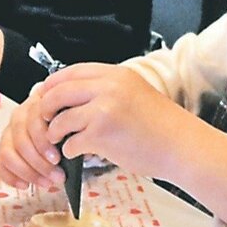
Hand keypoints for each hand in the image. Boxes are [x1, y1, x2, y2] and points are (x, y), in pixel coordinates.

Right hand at [0, 85, 65, 189]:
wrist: (63, 125)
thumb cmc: (69, 125)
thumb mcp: (74, 121)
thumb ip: (73, 128)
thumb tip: (74, 145)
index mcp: (38, 103)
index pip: (32, 122)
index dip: (43, 142)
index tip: (57, 159)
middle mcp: (20, 116)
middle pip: (20, 140)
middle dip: (39, 163)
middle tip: (57, 176)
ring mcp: (10, 132)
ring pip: (7, 153)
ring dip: (27, 172)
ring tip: (46, 183)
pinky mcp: (4, 148)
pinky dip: (10, 176)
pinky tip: (25, 185)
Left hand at [37, 63, 174, 172]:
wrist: (182, 146)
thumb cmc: (161, 126)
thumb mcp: (135, 93)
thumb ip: (107, 91)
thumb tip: (73, 97)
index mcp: (116, 75)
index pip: (72, 72)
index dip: (53, 84)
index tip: (44, 94)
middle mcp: (108, 87)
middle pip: (59, 92)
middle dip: (46, 107)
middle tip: (43, 119)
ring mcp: (103, 110)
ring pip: (61, 119)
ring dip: (54, 132)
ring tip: (58, 140)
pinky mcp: (101, 134)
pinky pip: (71, 142)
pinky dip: (69, 150)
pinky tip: (75, 153)